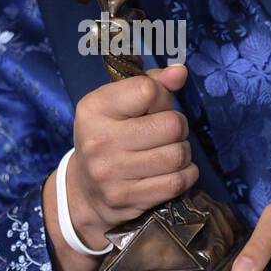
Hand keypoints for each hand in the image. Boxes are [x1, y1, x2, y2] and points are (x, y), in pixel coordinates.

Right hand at [65, 63, 198, 249]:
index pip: (149, 91)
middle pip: (172, 125)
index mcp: (94, 109)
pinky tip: (173, 171)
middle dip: (177, 128)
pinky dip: (185, 175)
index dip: (162, 98)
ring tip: (168, 152)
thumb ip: (151, 83)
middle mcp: (99, 140)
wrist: (84, 192)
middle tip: (165, 134)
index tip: (153, 108)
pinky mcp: (127, 198)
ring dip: (182, 153)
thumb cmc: (108, 137)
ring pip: (178, 155)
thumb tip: (180, 72)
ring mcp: (112, 173)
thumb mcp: (118, 105)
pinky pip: (177, 182)